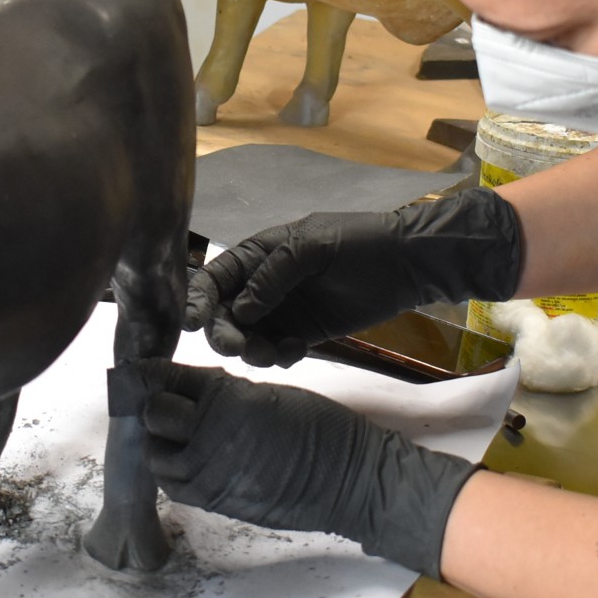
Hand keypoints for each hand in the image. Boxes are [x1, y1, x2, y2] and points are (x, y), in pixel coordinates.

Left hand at [111, 360, 477, 578]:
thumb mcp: (267, 393)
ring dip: (163, 444)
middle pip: (153, 415)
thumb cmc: (318, 428)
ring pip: (155, 455)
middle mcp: (208, 434)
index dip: (150, 376)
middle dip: (158, 409)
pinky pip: (173, 485)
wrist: (346, 479)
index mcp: (225, 397)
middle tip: (174, 408)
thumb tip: (184, 390)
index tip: (141, 374)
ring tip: (184, 439)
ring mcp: (208, 472)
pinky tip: (193, 462)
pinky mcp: (213, 501)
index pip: (164, 379)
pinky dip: (174, 473)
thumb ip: (222, 392)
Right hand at [187, 187, 524, 367]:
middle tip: (238, 346)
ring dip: (252, 350)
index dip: (196, 300)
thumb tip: (242, 310)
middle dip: (225, 333)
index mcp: (256, 256)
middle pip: (225, 316)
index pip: (214, 279)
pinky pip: (278, 352)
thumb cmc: (357, 241)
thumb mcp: (311, 245)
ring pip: (249, 339)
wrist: (405, 264)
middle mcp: (262, 286)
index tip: (193, 323)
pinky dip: (280, 356)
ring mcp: (283, 312)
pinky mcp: (304, 334)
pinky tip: (298, 350)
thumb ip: (273, 274)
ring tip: (273, 352)